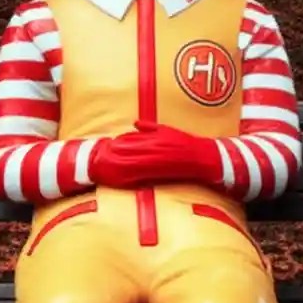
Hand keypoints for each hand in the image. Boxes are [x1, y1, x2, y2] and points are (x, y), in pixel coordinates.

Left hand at [88, 120, 221, 187]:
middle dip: (114, 156)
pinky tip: (122, 179)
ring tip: (107, 171)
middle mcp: (152, 148)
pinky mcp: (159, 172)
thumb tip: (134, 123)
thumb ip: (150, 127)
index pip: (130, 139)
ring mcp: (155, 160)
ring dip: (119, 167)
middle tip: (101, 160)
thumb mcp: (167, 130)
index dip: (118, 143)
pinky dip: (130, 176)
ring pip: (132, 164)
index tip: (107, 146)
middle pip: (128, 151)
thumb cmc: (185, 142)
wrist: (201, 157)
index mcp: (153, 137)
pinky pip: (141, 174)